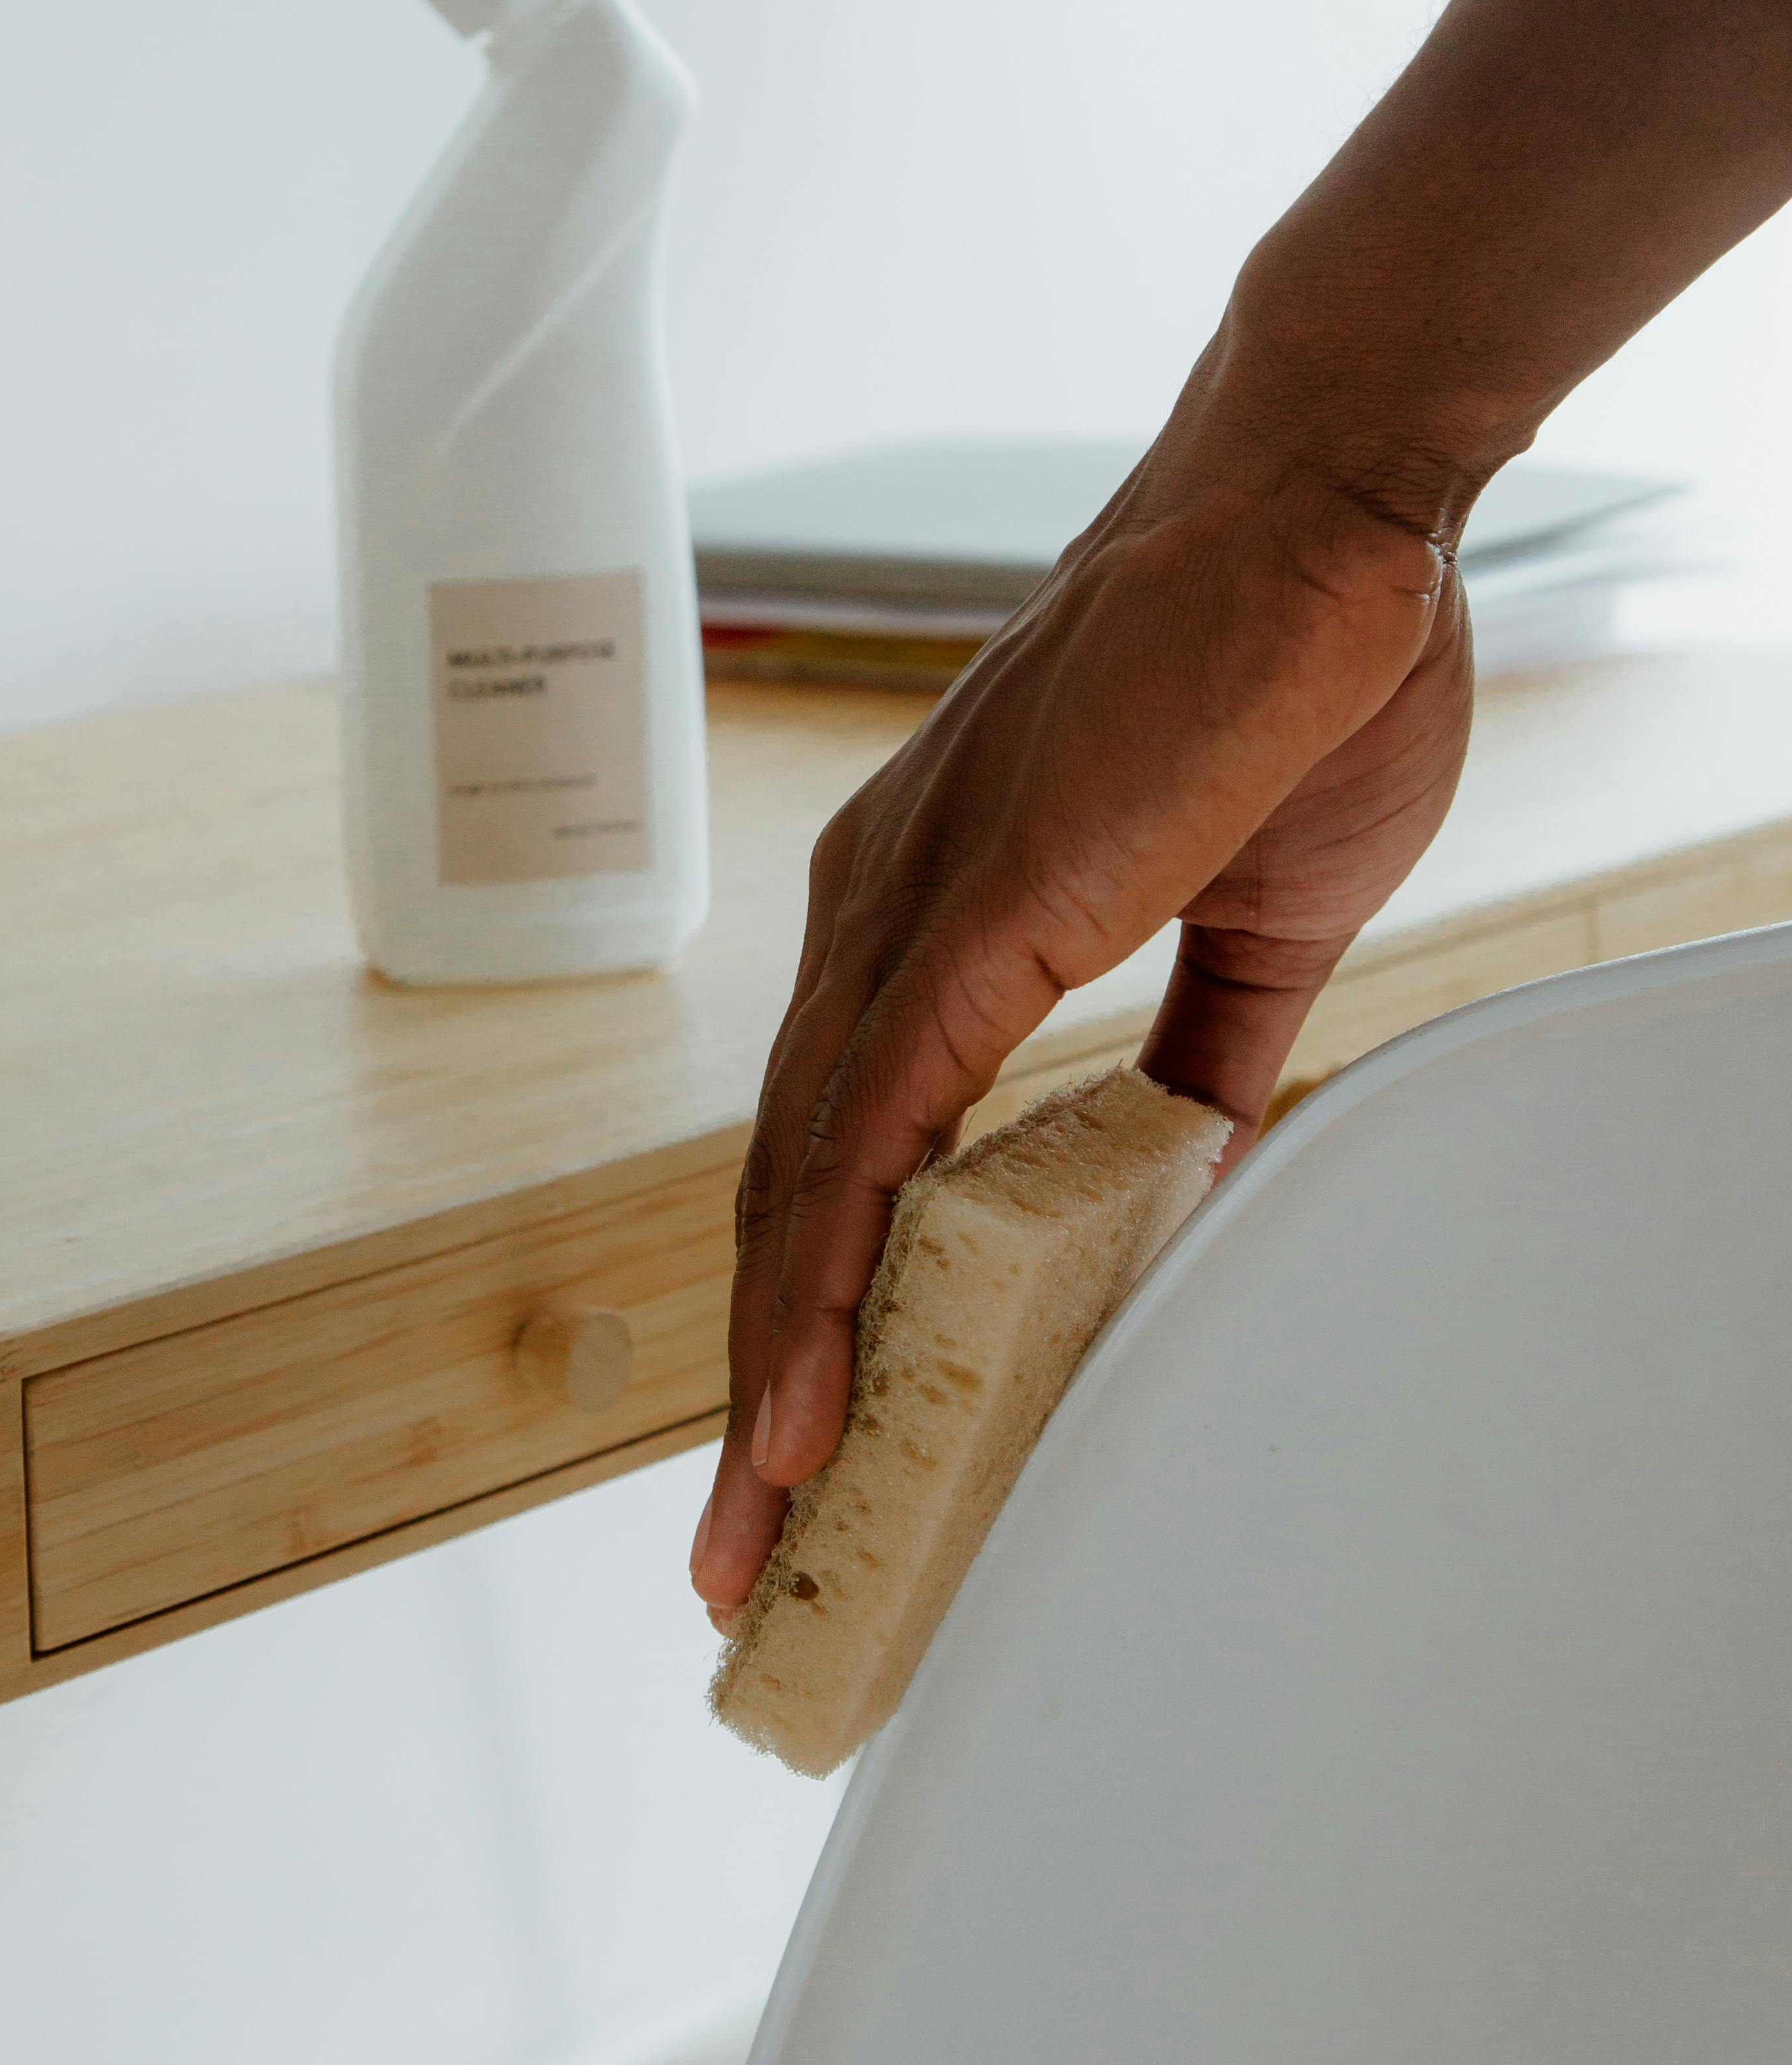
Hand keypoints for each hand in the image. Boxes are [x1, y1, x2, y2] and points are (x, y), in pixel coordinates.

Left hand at [688, 367, 1475, 1622]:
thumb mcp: (1253, 926)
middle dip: (765, 1382)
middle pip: (790, 1196)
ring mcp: (907, 919)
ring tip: (760, 1534)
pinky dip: (824, 1282)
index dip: (816, 1303)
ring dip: (774, 1371)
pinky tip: (808, 1408)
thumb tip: (1187, 1169)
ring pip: (800, 1190)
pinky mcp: (968, 919)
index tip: (808, 1439)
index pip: (847, 1151)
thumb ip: (1198, 1055)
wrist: (1319, 515)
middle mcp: (880, 922)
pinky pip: (862, 1139)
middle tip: (746, 1549)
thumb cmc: (1289, 682)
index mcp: (937, 918)